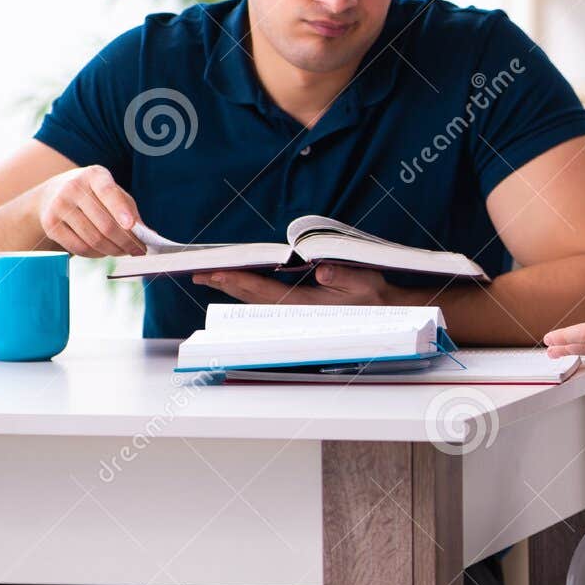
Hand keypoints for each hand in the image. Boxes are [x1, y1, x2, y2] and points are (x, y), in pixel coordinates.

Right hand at [36, 165, 143, 256]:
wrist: (54, 193)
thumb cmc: (94, 194)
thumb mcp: (113, 193)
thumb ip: (130, 210)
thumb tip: (148, 234)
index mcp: (94, 175)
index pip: (108, 192)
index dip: (120, 210)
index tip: (131, 226)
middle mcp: (73, 188)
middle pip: (105, 224)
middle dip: (126, 242)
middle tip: (139, 251)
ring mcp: (59, 206)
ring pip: (93, 239)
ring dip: (114, 251)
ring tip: (124, 251)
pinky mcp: (50, 225)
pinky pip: (79, 248)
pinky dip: (97, 254)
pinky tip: (105, 252)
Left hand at [192, 263, 402, 305]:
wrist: (386, 312)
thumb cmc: (374, 296)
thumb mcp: (365, 281)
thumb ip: (343, 276)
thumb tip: (319, 272)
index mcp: (307, 304)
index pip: (264, 291)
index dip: (238, 281)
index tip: (215, 273)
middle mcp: (296, 310)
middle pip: (251, 297)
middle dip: (225, 285)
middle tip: (198, 273)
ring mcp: (296, 311)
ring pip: (255, 300)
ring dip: (232, 289)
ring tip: (210, 277)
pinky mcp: (298, 308)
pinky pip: (265, 300)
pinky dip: (247, 291)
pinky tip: (238, 283)